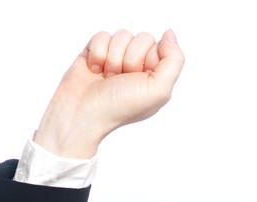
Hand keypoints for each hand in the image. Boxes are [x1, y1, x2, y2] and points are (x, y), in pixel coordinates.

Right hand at [32, 28, 184, 158]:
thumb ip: (174, 60)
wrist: (82, 113)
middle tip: (121, 80)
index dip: (148, 59)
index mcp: (155, 75)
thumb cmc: (120, 108)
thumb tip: (169, 34)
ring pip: (122, 35)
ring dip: (113, 58)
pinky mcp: (96, 52)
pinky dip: (97, 53)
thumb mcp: (159, 90)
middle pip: (142, 38)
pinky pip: (102, 35)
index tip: (139, 78)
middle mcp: (138, 66)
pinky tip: (94, 70)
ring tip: (107, 78)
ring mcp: (116, 58)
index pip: (160, 46)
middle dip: (130, 59)